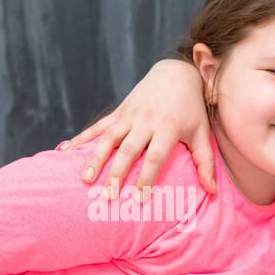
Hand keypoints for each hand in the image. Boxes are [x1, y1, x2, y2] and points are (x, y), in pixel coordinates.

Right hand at [58, 58, 215, 197]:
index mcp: (168, 127)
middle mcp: (146, 121)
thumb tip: (211, 192)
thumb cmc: (192, 109)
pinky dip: (80, 138)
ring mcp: (129, 115)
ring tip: (85, 180)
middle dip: (117, 174)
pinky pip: (97, 127)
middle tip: (108, 197)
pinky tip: (63, 150)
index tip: (139, 200)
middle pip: (128, 150)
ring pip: (108, 139)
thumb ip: (205, 162)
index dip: (146, 178)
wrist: (176, 73)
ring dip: (95, 159)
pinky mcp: (118, 112)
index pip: (155, 157)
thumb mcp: (202, 133)